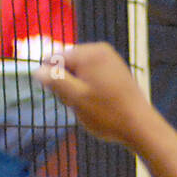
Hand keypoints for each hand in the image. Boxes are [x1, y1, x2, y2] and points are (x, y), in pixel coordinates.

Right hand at [33, 42, 159, 146]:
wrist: (140, 126)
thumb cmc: (106, 114)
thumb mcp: (75, 98)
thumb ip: (55, 80)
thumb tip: (37, 70)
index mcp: (89, 52)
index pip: (54, 58)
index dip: (53, 79)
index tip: (65, 97)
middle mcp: (100, 50)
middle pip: (67, 64)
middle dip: (67, 83)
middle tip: (79, 103)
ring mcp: (110, 59)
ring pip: (79, 72)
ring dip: (78, 88)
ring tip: (90, 105)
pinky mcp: (117, 71)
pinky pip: (93, 76)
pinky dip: (90, 89)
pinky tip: (98, 103)